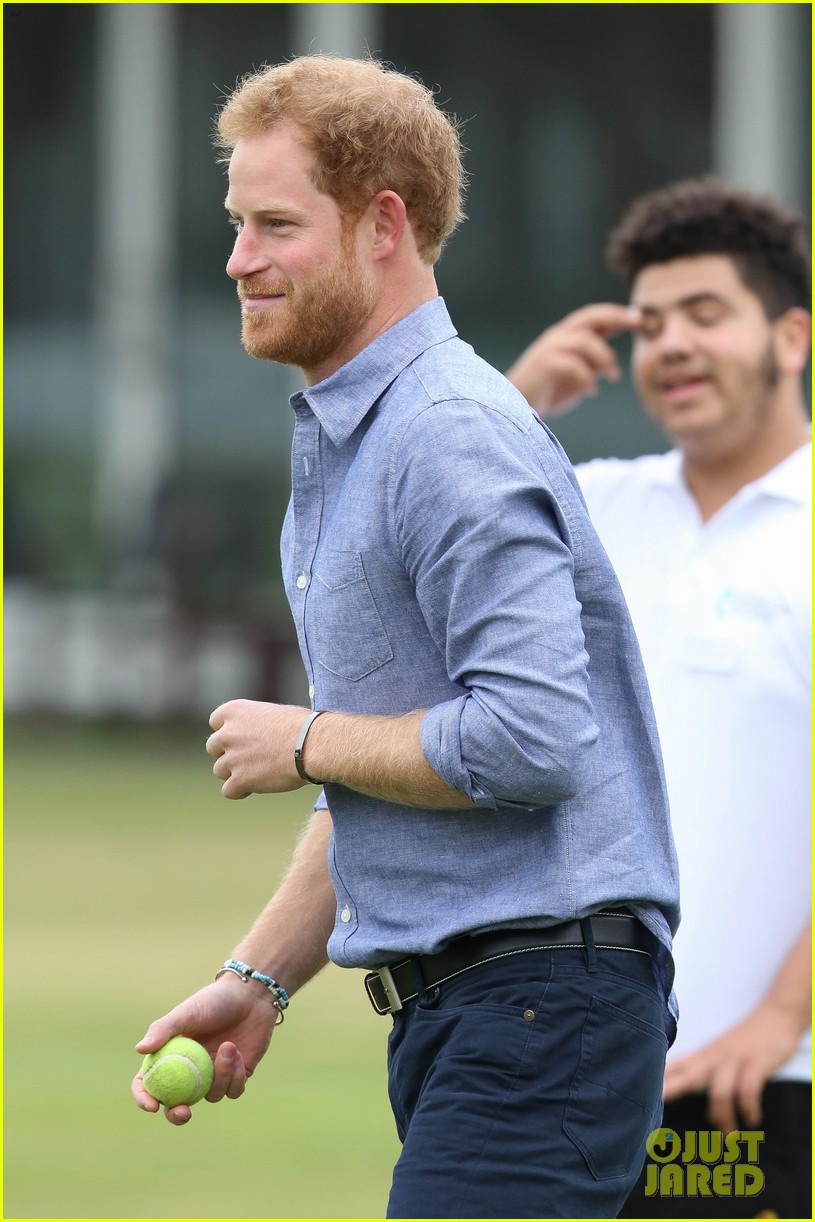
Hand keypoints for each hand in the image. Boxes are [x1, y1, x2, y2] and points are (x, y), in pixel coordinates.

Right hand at [132, 974, 277, 1124]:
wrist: (250, 996)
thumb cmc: (214, 1000)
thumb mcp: (187, 1012)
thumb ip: (164, 1029)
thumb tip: (140, 1049)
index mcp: (170, 1055)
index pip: (148, 1082)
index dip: (145, 1098)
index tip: (152, 1106)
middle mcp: (189, 1069)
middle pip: (175, 1103)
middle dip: (176, 1114)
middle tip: (184, 1112)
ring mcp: (212, 1075)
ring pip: (210, 1096)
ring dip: (220, 1076)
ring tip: (228, 1046)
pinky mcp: (236, 1076)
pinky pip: (233, 1091)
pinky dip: (236, 1076)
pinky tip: (240, 1052)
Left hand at [206, 699, 310, 799]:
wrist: (312, 745)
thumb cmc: (302, 727)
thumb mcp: (273, 713)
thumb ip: (255, 722)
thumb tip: (255, 735)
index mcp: (235, 711)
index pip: (215, 722)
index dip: (228, 731)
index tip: (241, 739)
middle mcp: (228, 733)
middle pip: (213, 748)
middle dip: (227, 753)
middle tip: (248, 758)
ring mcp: (232, 757)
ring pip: (220, 771)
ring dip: (234, 774)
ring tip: (257, 774)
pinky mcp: (240, 779)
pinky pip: (228, 791)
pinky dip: (239, 791)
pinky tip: (253, 788)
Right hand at [506, 303, 641, 416]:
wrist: (516, 406)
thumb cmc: (547, 390)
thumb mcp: (575, 374)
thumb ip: (590, 364)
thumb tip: (611, 364)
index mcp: (566, 336)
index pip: (594, 317)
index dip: (617, 314)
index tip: (639, 318)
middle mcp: (558, 336)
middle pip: (590, 316)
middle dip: (616, 316)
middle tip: (637, 322)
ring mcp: (549, 348)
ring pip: (585, 340)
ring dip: (605, 358)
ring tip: (613, 377)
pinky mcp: (544, 364)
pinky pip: (573, 365)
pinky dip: (587, 378)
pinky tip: (591, 391)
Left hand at [663, 1000, 805, 1132]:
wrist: (776, 1016)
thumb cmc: (746, 1039)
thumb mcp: (721, 1050)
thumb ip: (705, 1068)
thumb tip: (688, 1092)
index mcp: (705, 1054)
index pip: (677, 1066)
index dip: (661, 1080)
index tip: (640, 1090)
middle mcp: (716, 1056)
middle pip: (689, 1075)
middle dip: (674, 1090)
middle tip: (659, 1108)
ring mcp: (736, 1059)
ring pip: (720, 1090)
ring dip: (723, 1116)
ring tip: (728, 1136)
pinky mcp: (757, 1062)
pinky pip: (748, 1089)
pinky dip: (748, 1107)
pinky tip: (752, 1119)